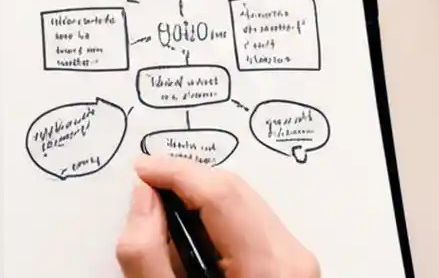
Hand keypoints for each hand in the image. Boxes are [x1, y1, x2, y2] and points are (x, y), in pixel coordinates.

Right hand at [116, 156, 319, 277]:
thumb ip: (147, 254)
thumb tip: (143, 202)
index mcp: (270, 267)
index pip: (220, 192)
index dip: (175, 172)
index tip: (142, 170)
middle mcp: (293, 260)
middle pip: (233, 191)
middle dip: (185, 183)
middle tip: (145, 188)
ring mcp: (297, 265)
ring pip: (242, 204)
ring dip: (200, 203)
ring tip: (162, 220)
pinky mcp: (291, 270)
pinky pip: (249, 225)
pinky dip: (216, 223)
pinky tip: (190, 240)